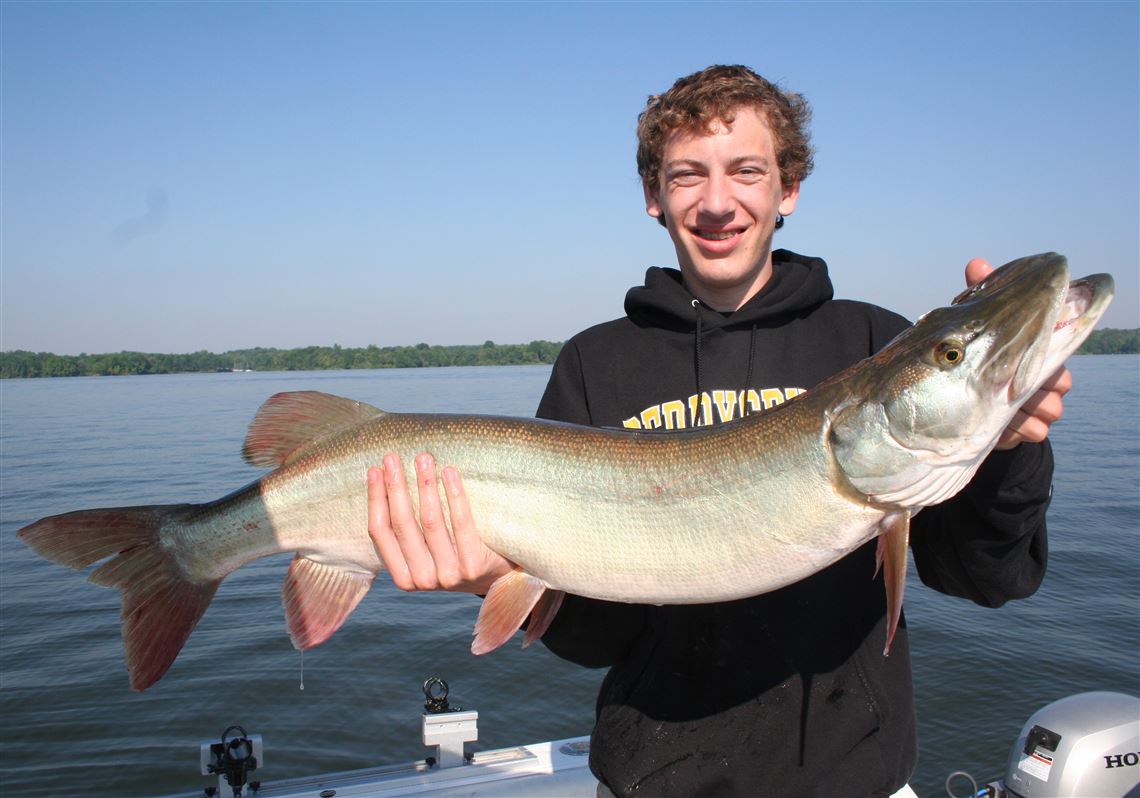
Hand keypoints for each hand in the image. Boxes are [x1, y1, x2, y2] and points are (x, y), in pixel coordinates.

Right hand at [367, 452, 513, 593]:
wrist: (497, 577)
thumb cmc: (455, 555)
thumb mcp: (426, 553)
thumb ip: (408, 533)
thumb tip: (386, 481)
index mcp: (404, 577)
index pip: (381, 533)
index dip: (375, 500)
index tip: (374, 470)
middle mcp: (423, 579)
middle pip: (403, 524)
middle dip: (395, 487)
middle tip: (392, 457)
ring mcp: (448, 575)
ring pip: (430, 521)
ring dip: (424, 484)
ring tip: (423, 457)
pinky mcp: (473, 566)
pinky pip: (461, 523)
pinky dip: (454, 494)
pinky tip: (449, 472)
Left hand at [966, 258, 1070, 448]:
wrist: (952, 402)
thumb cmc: (968, 353)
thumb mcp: (970, 323)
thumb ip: (978, 292)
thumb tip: (976, 263)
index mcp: (1036, 351)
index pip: (1060, 354)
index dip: (1049, 360)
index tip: (1030, 365)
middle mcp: (1043, 381)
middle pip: (1061, 386)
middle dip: (1039, 388)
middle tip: (1013, 389)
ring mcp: (1036, 408)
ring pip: (1052, 412)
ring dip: (1028, 411)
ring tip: (1004, 409)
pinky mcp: (1020, 433)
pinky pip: (1034, 434)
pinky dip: (1018, 431)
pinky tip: (1001, 427)